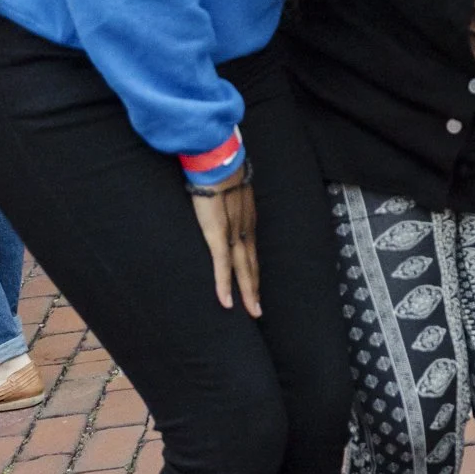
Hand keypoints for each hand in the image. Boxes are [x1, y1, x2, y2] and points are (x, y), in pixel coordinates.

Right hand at [190, 168, 260, 315]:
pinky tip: (226, 301)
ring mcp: (232, 233)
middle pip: (252, 265)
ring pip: (242, 270)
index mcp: (246, 220)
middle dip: (255, 288)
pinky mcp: (217, 234)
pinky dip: (224, 284)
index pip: (252, 251)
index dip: (254, 270)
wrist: (216, 161)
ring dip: (247, 293)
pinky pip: (222, 265)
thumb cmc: (219, 170)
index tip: (256, 285)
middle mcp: (244, 229)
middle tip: (258, 310)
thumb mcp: (228, 190)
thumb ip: (227, 201)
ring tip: (251, 312)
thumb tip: (221, 202)